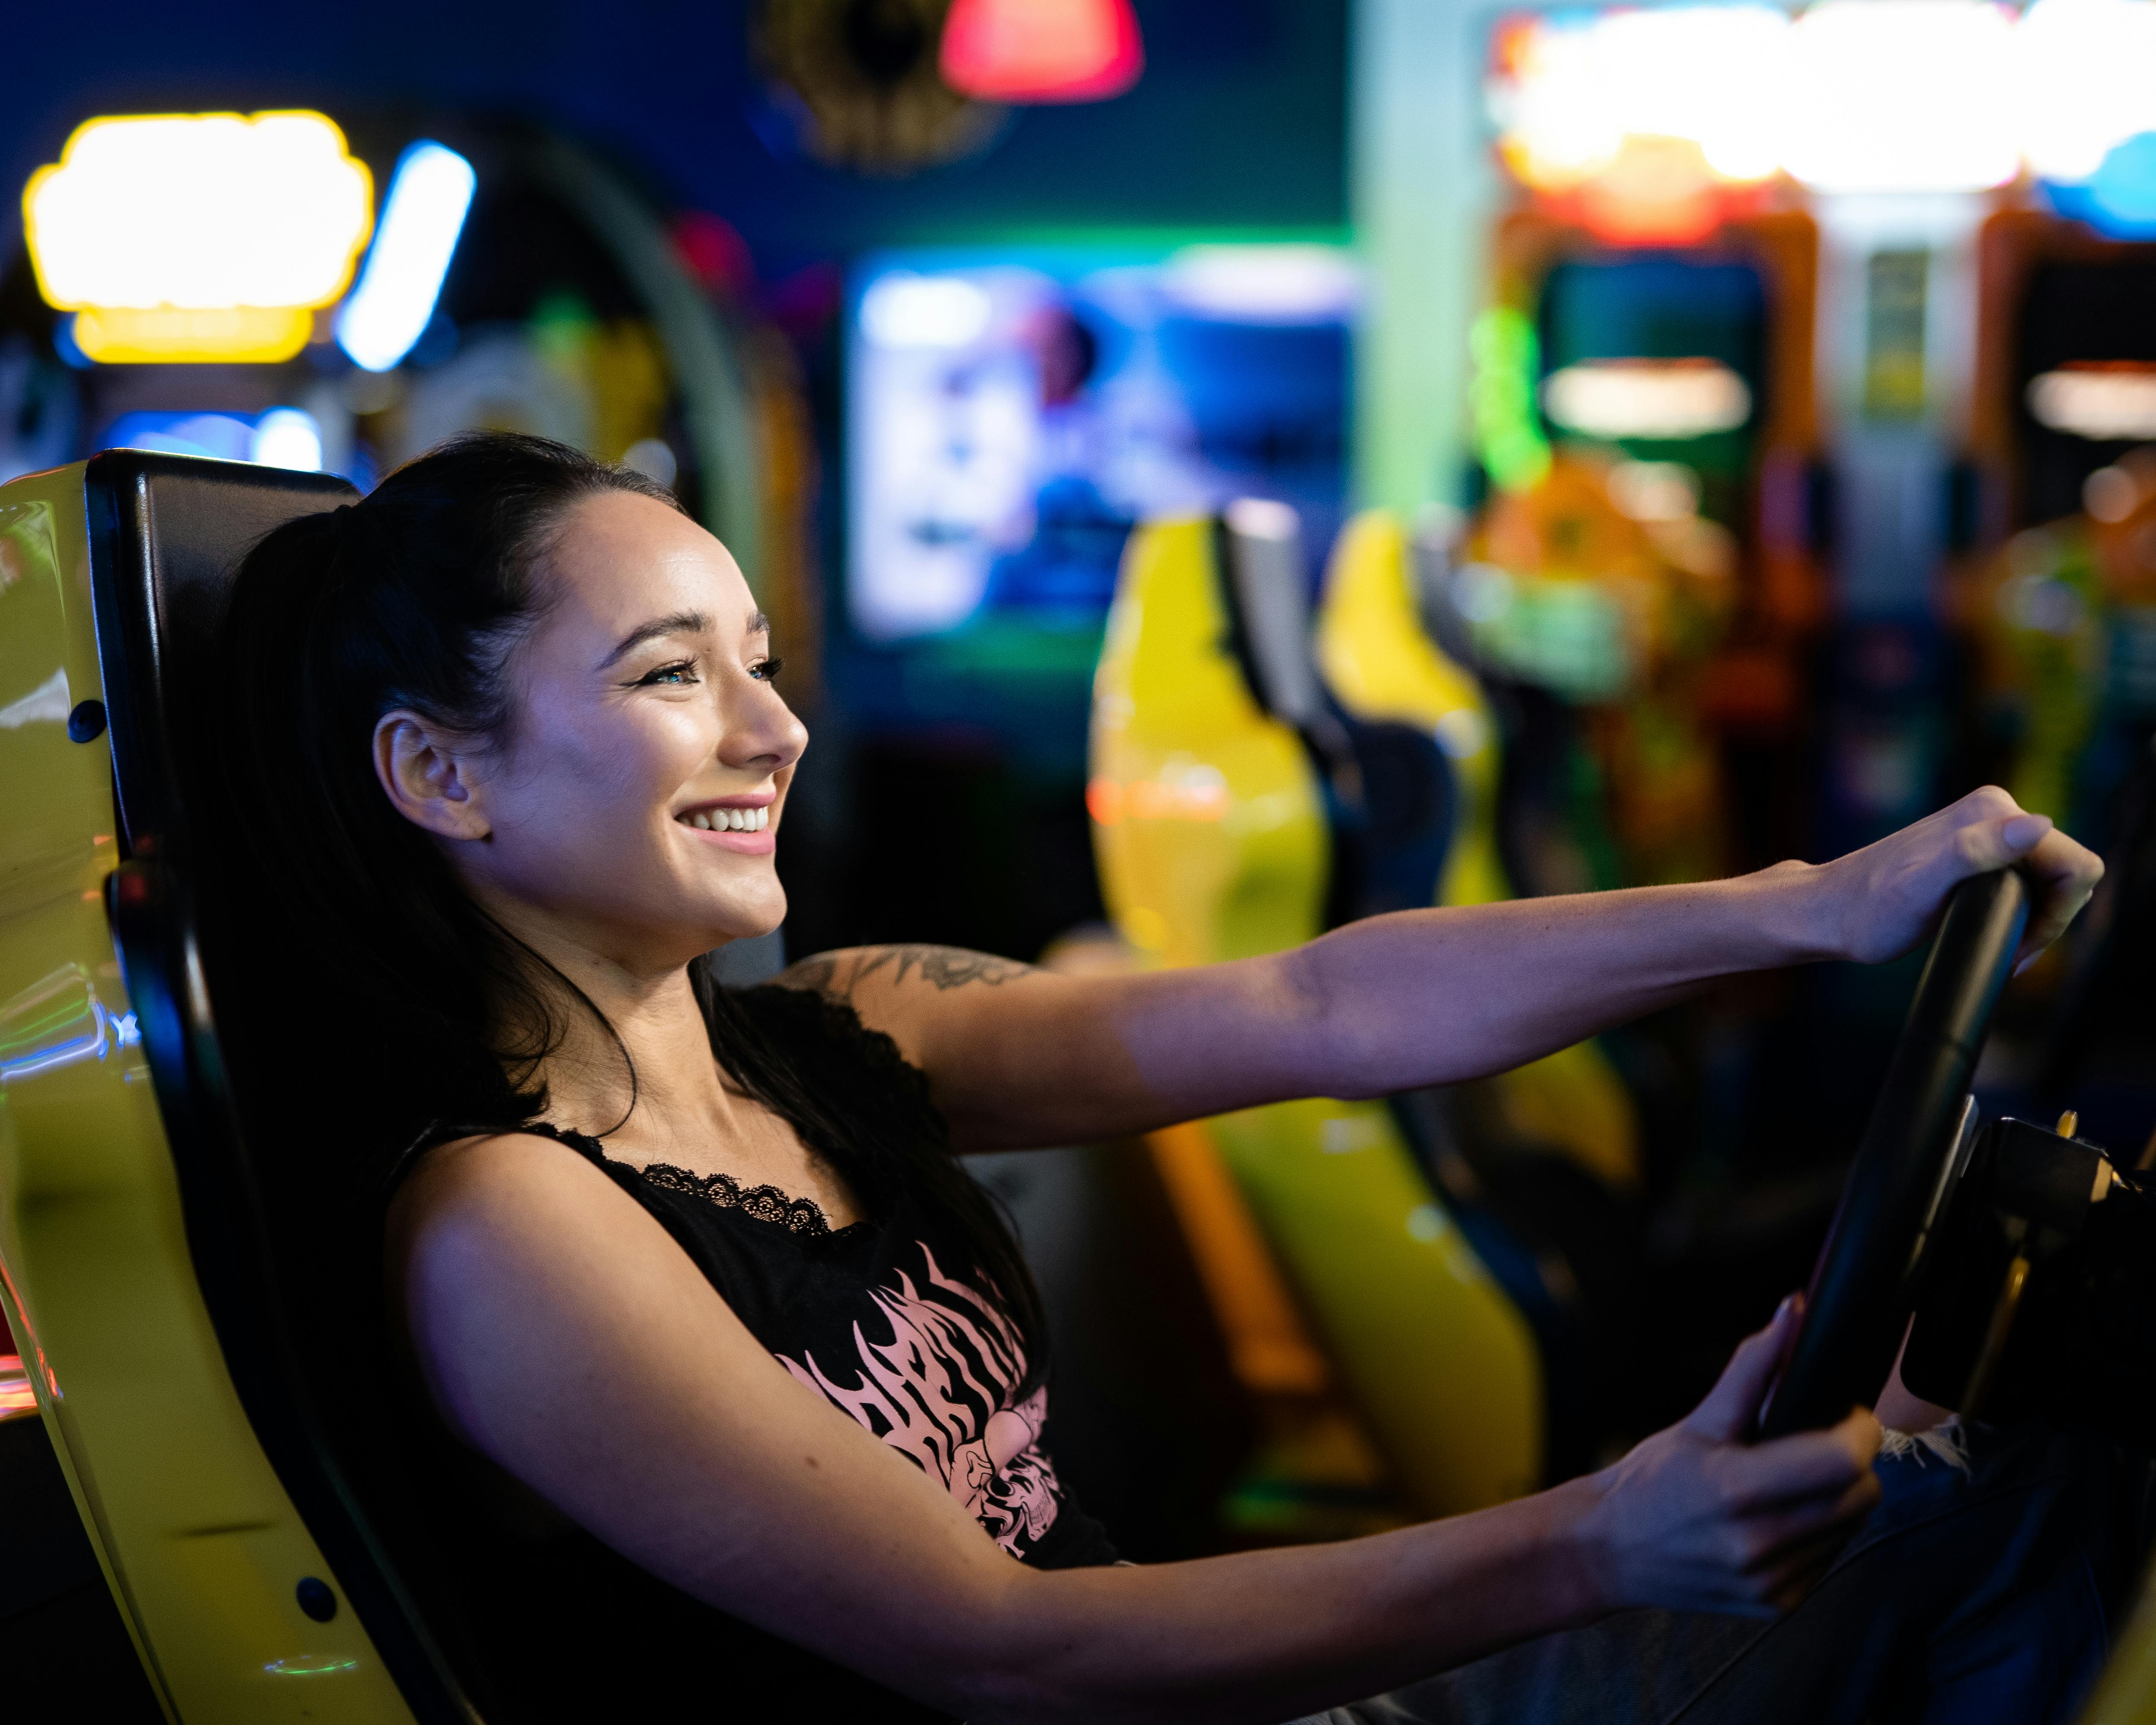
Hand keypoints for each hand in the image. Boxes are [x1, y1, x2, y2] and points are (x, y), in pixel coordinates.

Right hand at [1574, 1297, 1882, 1617]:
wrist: (1610, 1550)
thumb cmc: (1652, 1480)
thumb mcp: (1699, 1420)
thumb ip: (1753, 1367)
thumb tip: (1793, 1311)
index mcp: (1736, 1490)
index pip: (1842, 1462)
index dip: (1858, 1431)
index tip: (1845, 1416)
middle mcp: (1757, 1544)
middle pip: (1862, 1496)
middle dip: (1852, 1463)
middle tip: (1819, 1444)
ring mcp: (1770, 1582)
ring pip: (1851, 1527)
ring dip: (1837, 1499)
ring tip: (1793, 1482)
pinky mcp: (1778, 1604)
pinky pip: (1829, 1558)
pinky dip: (1818, 1533)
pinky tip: (1782, 1518)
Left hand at [1817, 786, 2102, 967]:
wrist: (1830, 914)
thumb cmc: (1869, 908)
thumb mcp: (1924, 885)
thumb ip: (1977, 851)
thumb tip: (2037, 825)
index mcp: (1993, 810)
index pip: (2074, 863)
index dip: (2060, 911)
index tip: (2021, 942)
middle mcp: (1994, 812)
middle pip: (2065, 872)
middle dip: (2048, 917)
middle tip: (2011, 952)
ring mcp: (1987, 832)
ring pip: (2048, 881)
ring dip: (2036, 920)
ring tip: (2001, 947)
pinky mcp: (1978, 853)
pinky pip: (2026, 883)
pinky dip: (2020, 913)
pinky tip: (1994, 932)